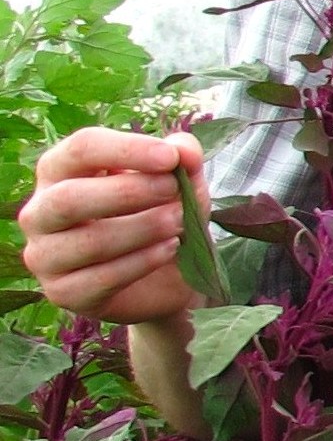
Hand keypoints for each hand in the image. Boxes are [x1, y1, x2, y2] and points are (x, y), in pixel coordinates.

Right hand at [19, 127, 207, 325]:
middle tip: (174, 191)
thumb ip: (182, 156)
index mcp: (60, 169)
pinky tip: (169, 249)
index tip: (171, 158)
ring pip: (88, 242)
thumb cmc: (158, 210)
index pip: (81, 148)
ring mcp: (45, 256)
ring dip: (143, 229)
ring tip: (178, 222)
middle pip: (70, 198)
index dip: (127, 150)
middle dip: (129, 192)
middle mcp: (40, 211)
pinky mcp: (62, 292)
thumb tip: (184, 150)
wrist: (162, 275)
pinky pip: (101, 278)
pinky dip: (142, 261)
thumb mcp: (177, 178)